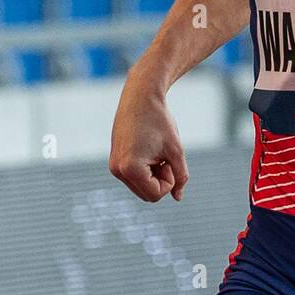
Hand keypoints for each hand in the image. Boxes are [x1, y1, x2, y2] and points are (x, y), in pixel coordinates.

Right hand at [109, 71, 187, 201]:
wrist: (140, 96)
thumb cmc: (160, 121)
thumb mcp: (176, 150)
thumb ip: (180, 176)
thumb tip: (178, 197)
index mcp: (130, 169)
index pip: (155, 195)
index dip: (169, 181)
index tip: (170, 160)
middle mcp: (117, 170)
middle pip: (147, 194)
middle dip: (161, 179)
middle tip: (165, 156)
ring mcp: (114, 166)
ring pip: (141, 186)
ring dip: (154, 174)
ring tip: (157, 151)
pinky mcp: (114, 160)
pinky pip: (134, 176)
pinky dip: (146, 168)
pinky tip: (149, 149)